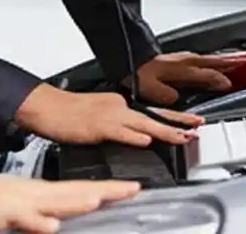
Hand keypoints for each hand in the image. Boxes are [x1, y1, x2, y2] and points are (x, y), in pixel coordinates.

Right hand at [0, 175, 140, 233]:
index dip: (109, 189)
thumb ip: (49, 211)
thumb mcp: (28, 206)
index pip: (83, 189)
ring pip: (55, 202)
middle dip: (105, 192)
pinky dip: (39, 223)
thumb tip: (69, 217)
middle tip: (130, 190)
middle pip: (77, 193)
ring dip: (76, 202)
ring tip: (98, 199)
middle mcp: (40, 195)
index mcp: (46, 193)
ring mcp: (25, 203)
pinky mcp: (8, 214)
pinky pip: (26, 220)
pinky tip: (52, 226)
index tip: (133, 188)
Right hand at [14, 85, 202, 146]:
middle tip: (197, 126)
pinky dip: (134, 137)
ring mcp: (110, 116)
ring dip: (165, 131)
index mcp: (118, 104)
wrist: (48, 107)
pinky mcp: (99, 127)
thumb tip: (139, 137)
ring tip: (183, 137)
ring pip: (144, 124)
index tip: (190, 122)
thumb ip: (120, 125)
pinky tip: (146, 142)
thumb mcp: (99, 115)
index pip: (151, 111)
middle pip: (154, 116)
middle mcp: (118, 107)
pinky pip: (121, 132)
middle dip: (178, 122)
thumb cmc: (68, 113)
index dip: (173, 118)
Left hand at [129, 52, 235, 104]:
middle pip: (213, 61)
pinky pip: (201, 57)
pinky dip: (211, 59)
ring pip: (208, 58)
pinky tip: (212, 62)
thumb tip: (177, 98)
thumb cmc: (138, 73)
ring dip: (222, 59)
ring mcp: (182, 57)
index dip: (220, 80)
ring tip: (236, 61)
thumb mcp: (152, 89)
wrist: (127, 57)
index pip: (208, 74)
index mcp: (182, 69)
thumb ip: (168, 95)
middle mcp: (184, 61)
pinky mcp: (177, 57)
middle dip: (230, 62)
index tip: (231, 84)